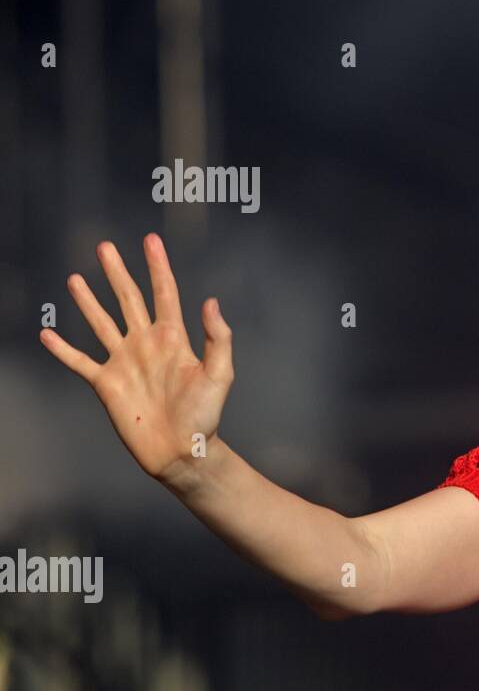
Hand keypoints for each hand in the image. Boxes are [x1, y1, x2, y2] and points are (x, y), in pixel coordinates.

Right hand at [39, 234, 234, 484]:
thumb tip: (211, 302)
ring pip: (101, 323)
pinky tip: (47, 333)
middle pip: (128, 300)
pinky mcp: (106, 384)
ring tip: (76, 278)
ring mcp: (124, 362)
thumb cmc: (205, 414)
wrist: (181, 450)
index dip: (158, 267)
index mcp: (174, 338)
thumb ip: (218, 337)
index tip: (151, 240)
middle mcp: (146, 344)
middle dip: (118, 273)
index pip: (164, 294)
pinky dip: (63, 349)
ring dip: (88, 301)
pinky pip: (79, 362)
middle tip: (105, 247)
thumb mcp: (219, 373)